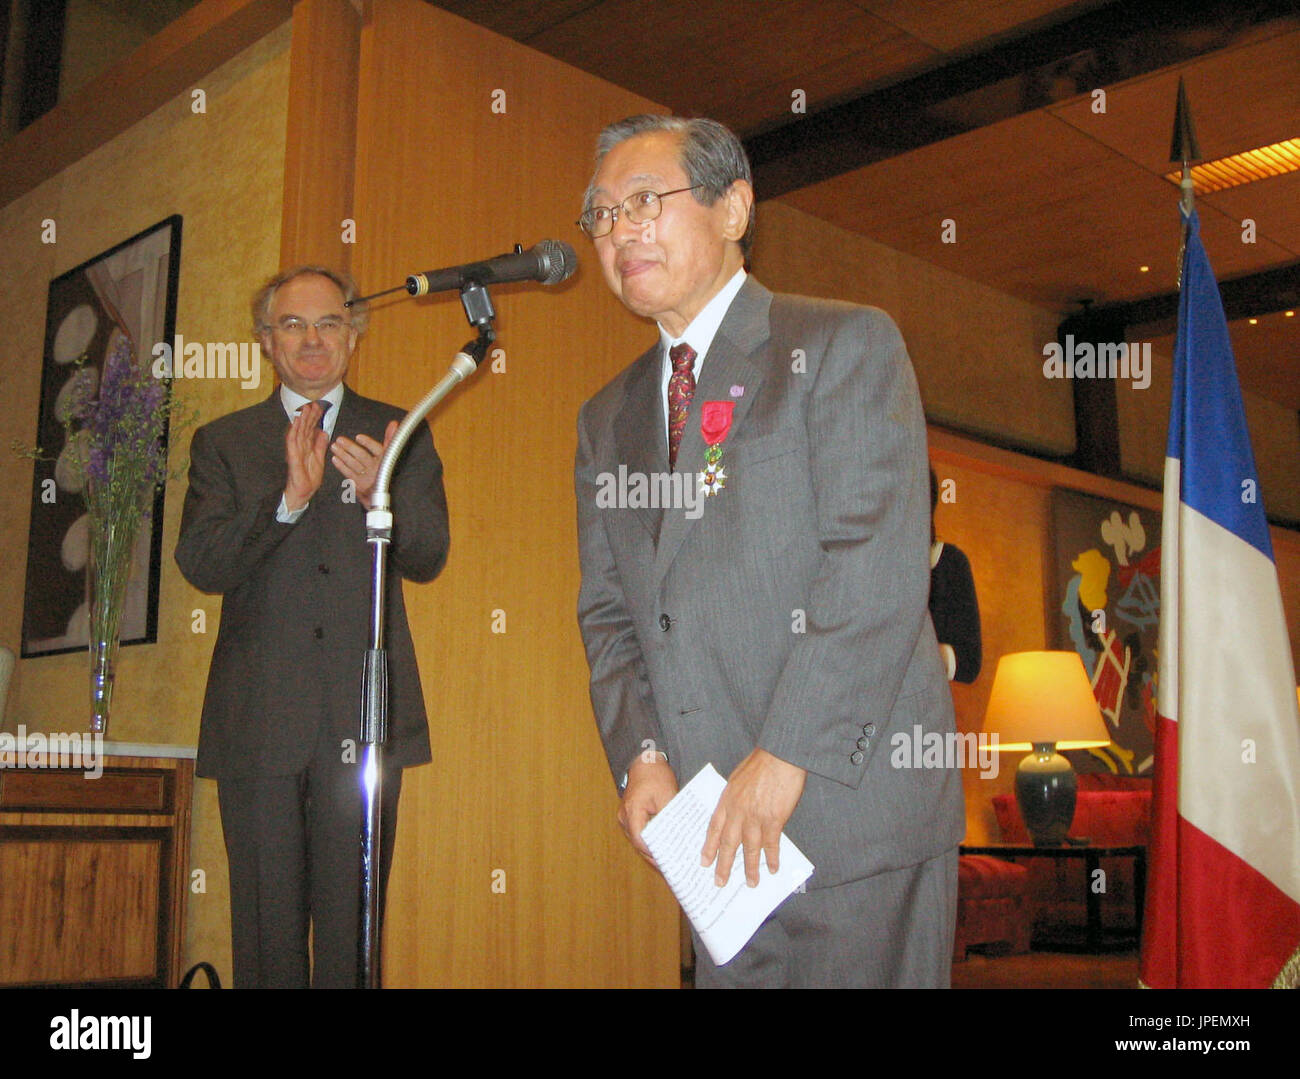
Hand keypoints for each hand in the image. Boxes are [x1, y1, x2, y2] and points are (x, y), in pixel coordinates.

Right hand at [284, 402, 328, 511]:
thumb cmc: (309, 477)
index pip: (311, 430)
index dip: (314, 419)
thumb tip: (323, 432)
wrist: (303, 492)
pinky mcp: (293, 456)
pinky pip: (292, 442)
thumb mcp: (319, 458)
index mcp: (307, 447)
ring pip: (298, 432)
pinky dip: (294, 431)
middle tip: (313, 403)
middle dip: (308, 416)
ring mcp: (295, 450)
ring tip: (304, 408)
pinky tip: (295, 422)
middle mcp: (301, 446)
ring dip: (301, 420)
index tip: (319, 408)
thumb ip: (320, 445)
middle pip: (304, 428)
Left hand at [332, 420, 397, 509]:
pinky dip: (341, 466)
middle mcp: (376, 469)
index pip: (377, 450)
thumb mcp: (389, 454)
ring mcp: (367, 478)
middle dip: (350, 447)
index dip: (368, 444)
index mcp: (384, 460)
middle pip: (362, 457)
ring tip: (335, 446)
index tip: (359, 437)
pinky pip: (348, 473)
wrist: (381, 495)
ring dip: (343, 454)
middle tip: (340, 440)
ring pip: (354, 464)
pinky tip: (335, 459)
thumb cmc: (383, 470)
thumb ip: (390, 438)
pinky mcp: (359, 484)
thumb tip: (393, 424)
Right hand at [618, 756, 677, 866]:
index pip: (640, 838)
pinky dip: (650, 840)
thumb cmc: (656, 775)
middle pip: (638, 843)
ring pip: (638, 839)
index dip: (652, 852)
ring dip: (652, 849)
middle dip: (654, 856)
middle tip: (670, 869)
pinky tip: (663, 846)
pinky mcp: (630, 816)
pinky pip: (639, 832)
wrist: (645, 761)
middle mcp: (625, 816)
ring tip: (669, 862)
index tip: (666, 862)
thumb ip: (669, 818)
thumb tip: (676, 838)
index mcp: (632, 810)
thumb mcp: (667, 796)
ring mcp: (625, 817)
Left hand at [701, 748, 805, 886]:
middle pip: (728, 844)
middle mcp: (738, 812)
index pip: (714, 828)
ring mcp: (755, 817)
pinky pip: (771, 844)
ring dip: (749, 868)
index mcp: (727, 800)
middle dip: (723, 865)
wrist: (780, 756)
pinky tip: (772, 868)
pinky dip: (772, 857)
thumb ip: (734, 798)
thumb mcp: (737, 778)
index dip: (709, 847)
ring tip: (750, 883)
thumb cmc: (761, 763)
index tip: (704, 862)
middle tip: (720, 882)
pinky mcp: (774, 819)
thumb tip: (734, 812)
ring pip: (749, 849)